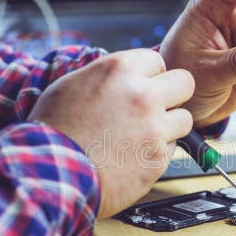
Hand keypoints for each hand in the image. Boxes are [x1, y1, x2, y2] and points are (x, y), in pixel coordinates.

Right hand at [28, 49, 194, 216]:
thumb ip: (107, 77)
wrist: (50, 174)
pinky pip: (173, 149)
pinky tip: (134, 157)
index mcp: (121, 70)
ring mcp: (155, 128)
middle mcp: (144, 95)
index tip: (142, 87)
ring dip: (169, 126)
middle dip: (173, 94)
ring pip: (185, 119)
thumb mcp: (72, 85)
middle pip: (185, 83)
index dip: (150, 76)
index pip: (158, 61)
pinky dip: (157, 153)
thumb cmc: (54, 131)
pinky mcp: (158, 159)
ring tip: (142, 136)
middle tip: (157, 107)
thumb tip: (124, 77)